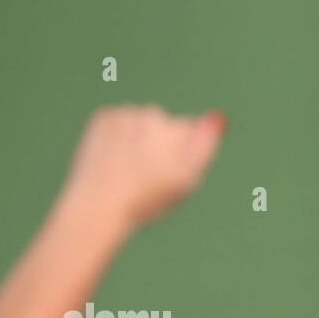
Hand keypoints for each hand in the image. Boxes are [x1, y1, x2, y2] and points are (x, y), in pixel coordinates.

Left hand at [60, 105, 225, 229]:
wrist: (99, 203)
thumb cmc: (148, 199)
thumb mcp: (187, 180)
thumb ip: (205, 145)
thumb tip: (219, 117)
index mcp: (179, 132)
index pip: (197, 129)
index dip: (189, 153)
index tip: (174, 173)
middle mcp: (155, 115)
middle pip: (168, 125)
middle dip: (164, 144)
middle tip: (152, 175)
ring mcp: (128, 114)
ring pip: (142, 123)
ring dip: (140, 140)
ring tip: (132, 170)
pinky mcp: (104, 116)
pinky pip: (118, 122)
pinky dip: (118, 137)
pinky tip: (115, 159)